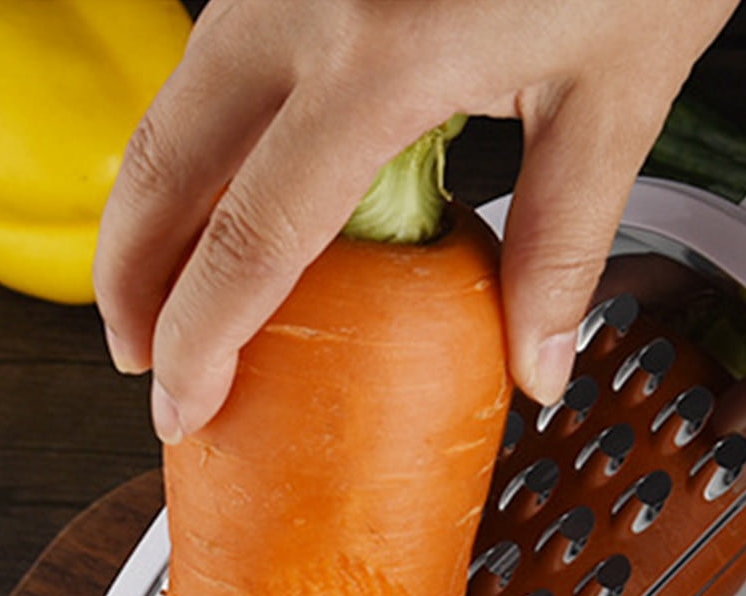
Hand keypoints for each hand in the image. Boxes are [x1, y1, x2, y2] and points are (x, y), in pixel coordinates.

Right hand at [94, 0, 738, 442]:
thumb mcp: (616, 98)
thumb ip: (563, 245)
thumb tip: (538, 366)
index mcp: (383, 55)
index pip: (254, 233)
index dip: (202, 337)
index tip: (182, 405)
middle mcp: (305, 0)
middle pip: (165, 160)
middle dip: (129, 276)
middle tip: (137, 361)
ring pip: (176, 100)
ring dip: (152, 207)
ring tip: (165, 296)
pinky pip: (218, 57)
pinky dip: (198, 143)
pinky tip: (220, 194)